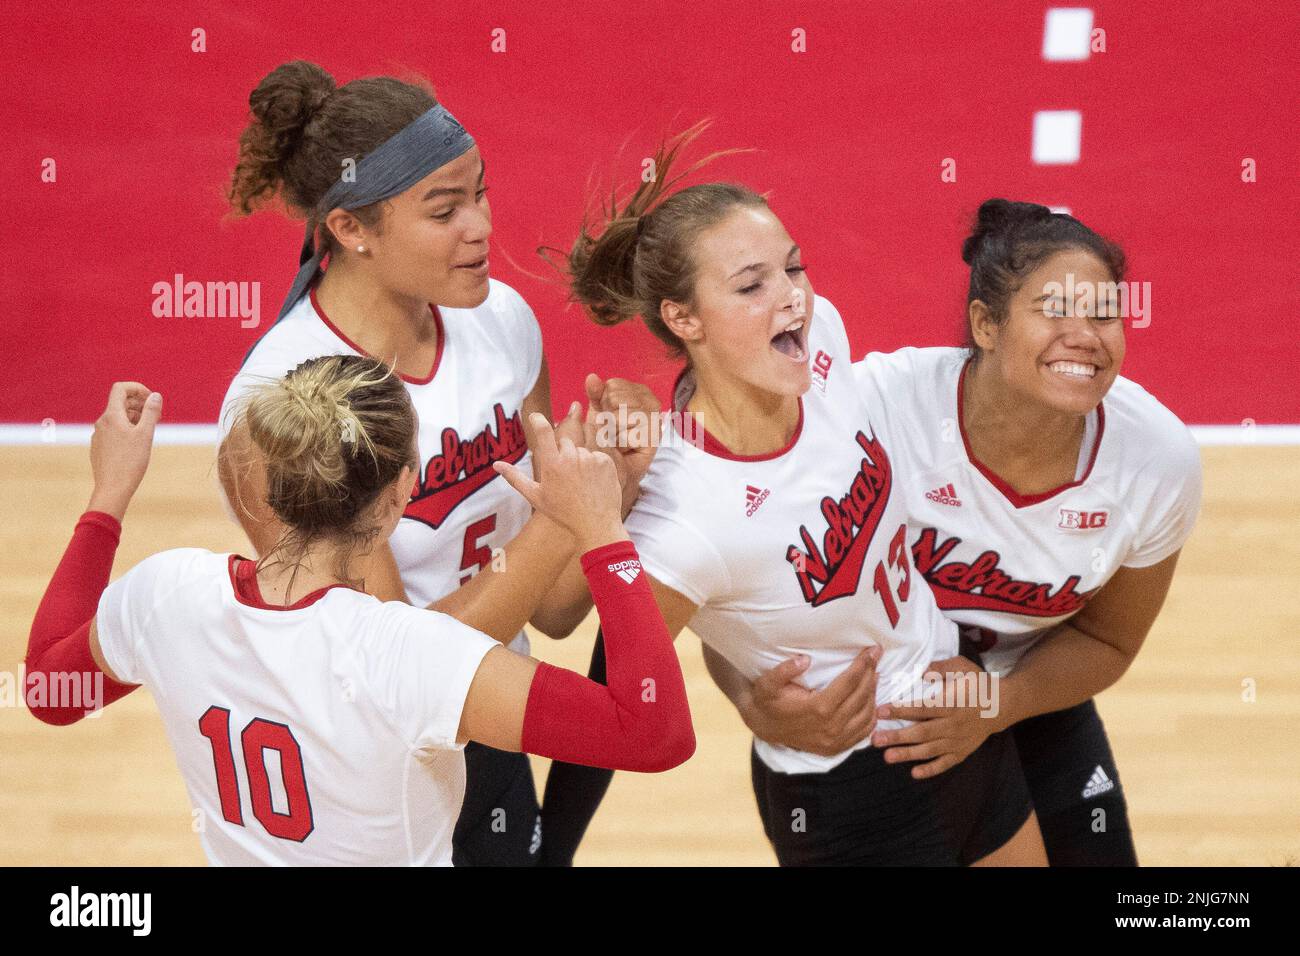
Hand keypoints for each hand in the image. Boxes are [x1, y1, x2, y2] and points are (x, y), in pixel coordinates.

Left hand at [88, 383, 162, 520]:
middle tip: (157, 416)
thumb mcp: (145, 434)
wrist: (112, 488)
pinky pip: (113, 431)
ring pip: (117, 418)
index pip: (120, 389)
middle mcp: (102, 423)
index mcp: (112, 416)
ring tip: (148, 430)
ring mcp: (99, 435)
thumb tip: (155, 396)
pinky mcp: (99, 447)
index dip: (137, 388)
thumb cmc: (130, 462)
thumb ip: (150, 412)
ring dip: (134, 418)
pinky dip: (126, 430)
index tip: (151, 399)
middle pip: (120, 403)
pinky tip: (136, 445)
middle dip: (139, 404)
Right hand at [494, 412, 624, 550]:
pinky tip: (592, 483)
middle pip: (564, 443)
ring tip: (580, 484)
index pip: (544, 432)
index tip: (536, 417)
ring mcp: (591, 459)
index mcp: (552, 465)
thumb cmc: (563, 513)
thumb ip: (515, 478)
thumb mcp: (536, 497)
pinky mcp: (606, 461)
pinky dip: (595, 466)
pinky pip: (597, 456)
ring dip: (580, 462)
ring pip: (581, 451)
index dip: (538, 420)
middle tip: (566, 477)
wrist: (596, 525)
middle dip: (563, 454)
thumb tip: (496, 465)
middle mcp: (571, 458)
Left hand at [584, 373, 660, 513]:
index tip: (606, 414)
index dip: (603, 401)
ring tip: (617, 438)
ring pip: (623, 415)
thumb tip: (591, 377)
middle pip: (617, 399)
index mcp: (638, 392)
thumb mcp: (596, 414)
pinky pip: (630, 432)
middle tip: (612, 430)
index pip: (613, 386)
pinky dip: (622, 441)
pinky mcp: (654, 438)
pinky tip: (625, 446)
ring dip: (614, 430)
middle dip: (607, 416)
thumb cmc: (604, 441)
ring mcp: (655, 420)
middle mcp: (651, 403)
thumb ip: (595, 394)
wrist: (612, 471)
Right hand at [739, 645, 880, 756]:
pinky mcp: (836, 748)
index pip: (849, 682)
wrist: (764, 728)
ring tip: (874, 674)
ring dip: (873, 693)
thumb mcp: (767, 684)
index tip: (873, 649)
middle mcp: (831, 726)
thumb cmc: (767, 702)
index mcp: (818, 708)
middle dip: (871, 672)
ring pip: (866, 714)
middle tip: (876, 656)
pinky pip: (863, 732)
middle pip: (861, 696)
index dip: (863, 664)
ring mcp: (835, 740)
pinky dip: (871, 716)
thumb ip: (783, 671)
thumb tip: (804, 660)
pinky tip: (871, 701)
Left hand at [872, 655, 1003, 778]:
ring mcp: (958, 741)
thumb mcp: (962, 668)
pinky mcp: (962, 751)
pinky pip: (945, 763)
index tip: (881, 710)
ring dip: (908, 754)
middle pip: (922, 732)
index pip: (922, 708)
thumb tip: (920, 670)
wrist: (1003, 705)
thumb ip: (940, 668)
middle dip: (897, 736)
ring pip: (930, 750)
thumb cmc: (978, 684)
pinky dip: (931, 770)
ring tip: (887, 757)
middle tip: (876, 739)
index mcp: (951, 704)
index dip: (901, 710)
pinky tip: (914, 773)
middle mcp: (953, 725)